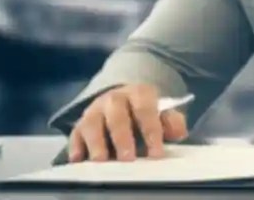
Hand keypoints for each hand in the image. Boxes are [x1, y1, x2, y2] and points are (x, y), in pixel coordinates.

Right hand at [68, 84, 188, 162]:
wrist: (123, 99)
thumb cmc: (145, 112)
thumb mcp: (162, 113)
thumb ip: (172, 122)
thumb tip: (178, 133)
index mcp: (138, 93)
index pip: (145, 108)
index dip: (151, 130)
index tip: (156, 153)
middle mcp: (114, 99)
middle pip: (116, 114)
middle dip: (122, 137)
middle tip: (128, 159)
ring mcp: (95, 110)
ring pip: (92, 122)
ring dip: (97, 142)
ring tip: (102, 160)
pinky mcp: (80, 124)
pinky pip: (75, 133)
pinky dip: (76, 146)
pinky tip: (79, 158)